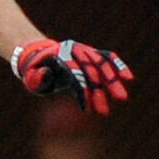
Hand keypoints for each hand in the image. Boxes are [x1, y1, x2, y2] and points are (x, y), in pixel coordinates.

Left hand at [11, 38, 133, 115]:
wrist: (37, 56)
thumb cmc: (33, 72)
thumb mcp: (30, 77)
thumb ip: (36, 78)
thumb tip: (47, 75)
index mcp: (58, 55)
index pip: (75, 71)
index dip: (83, 89)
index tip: (88, 108)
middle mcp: (73, 50)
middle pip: (92, 68)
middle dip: (103, 87)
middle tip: (113, 105)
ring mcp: (83, 50)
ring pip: (102, 64)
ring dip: (113, 81)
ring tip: (122, 98)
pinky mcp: (91, 53)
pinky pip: (107, 57)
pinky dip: (118, 66)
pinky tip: (128, 78)